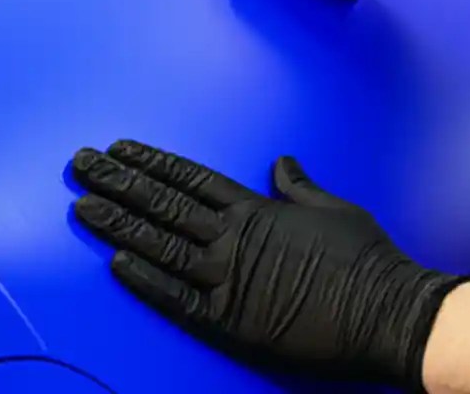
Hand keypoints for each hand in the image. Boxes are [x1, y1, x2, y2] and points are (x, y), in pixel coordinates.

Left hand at [70, 140, 469, 390]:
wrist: (387, 312)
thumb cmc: (366, 259)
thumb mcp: (332, 208)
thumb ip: (297, 187)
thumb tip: (281, 163)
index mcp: (257, 208)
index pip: (189, 178)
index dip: (151, 162)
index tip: (119, 149)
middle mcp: (234, 237)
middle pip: (163, 202)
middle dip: (119, 182)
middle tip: (81, 165)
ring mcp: (228, 278)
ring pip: (160, 243)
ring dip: (119, 223)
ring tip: (83, 205)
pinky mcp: (230, 320)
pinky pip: (176, 296)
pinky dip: (144, 279)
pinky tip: (115, 261)